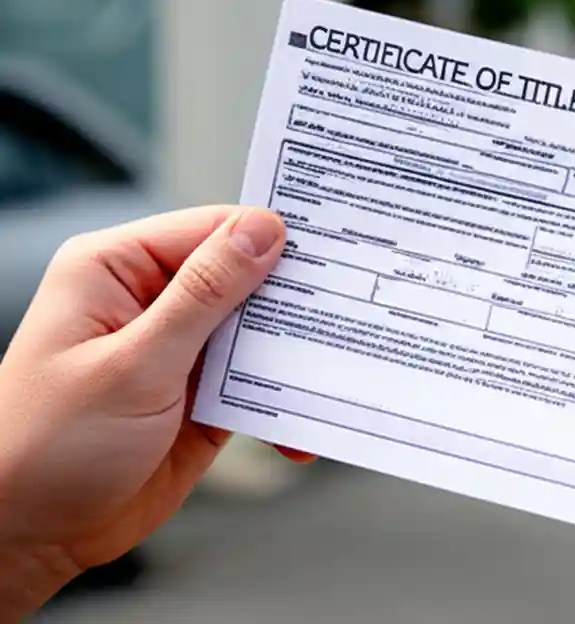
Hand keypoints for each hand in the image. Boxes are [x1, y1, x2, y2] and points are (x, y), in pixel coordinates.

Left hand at [0, 206, 309, 615]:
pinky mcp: (200, 395)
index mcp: (115, 269)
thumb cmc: (48, 447)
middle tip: (349, 315)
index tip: (331, 253)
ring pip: (259, 332)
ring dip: (294, 357)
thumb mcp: (134, 365)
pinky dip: (284, 402)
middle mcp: (148, 300)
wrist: (30, 536)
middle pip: (243, 278)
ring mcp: (177, 350)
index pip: (211, 230)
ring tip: (337, 375)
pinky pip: (259, 382)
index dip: (269, 238)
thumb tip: (261, 230)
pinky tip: (299, 431)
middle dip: (293, 302)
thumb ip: (203, 296)